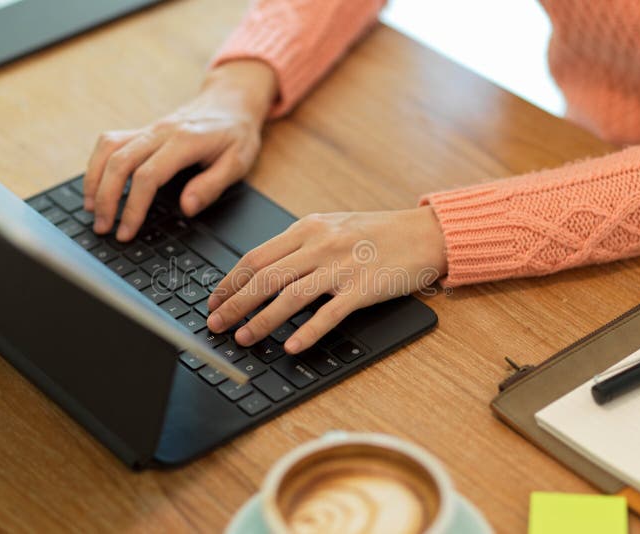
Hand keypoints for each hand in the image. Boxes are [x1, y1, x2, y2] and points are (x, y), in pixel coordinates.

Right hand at [83, 60, 276, 240]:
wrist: (231, 101)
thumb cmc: (236, 133)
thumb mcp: (238, 162)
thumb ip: (212, 185)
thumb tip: (186, 207)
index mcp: (185, 141)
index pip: (148, 175)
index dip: (134, 206)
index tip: (127, 230)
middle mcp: (161, 131)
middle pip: (120, 162)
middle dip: (107, 198)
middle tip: (104, 228)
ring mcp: (149, 128)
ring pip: (109, 149)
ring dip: (95, 179)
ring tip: (92, 210)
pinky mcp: (143, 130)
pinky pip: (110, 142)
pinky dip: (98, 163)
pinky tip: (96, 185)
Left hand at [206, 207, 446, 353]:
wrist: (424, 234)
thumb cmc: (378, 232)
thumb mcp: (333, 226)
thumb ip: (300, 244)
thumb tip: (264, 269)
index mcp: (308, 228)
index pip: (256, 257)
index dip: (230, 281)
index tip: (215, 299)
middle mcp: (320, 245)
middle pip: (264, 277)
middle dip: (234, 304)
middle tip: (215, 324)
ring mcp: (341, 267)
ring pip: (289, 296)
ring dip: (261, 321)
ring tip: (243, 338)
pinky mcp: (362, 289)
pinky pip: (328, 314)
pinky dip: (306, 332)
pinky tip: (290, 346)